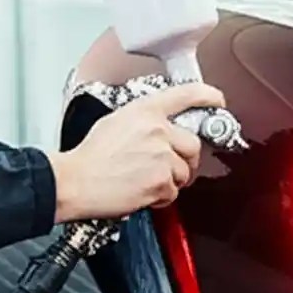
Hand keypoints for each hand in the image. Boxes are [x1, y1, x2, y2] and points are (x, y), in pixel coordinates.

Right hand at [51, 82, 225, 220]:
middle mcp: (158, 130)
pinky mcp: (160, 182)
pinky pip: (173, 192)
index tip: (217, 100)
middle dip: (185, 159)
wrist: (75, 182)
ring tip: (145, 180)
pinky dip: (161, 198)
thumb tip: (161, 129)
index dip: (208, 96)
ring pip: (185, 172)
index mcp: (145, 111)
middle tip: (169, 167)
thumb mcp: (115, 122)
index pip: (187, 94)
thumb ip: (144, 121)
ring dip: (171, 181)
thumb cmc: (89, 156)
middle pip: (193, 145)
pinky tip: (142, 192)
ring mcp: (161, 156)